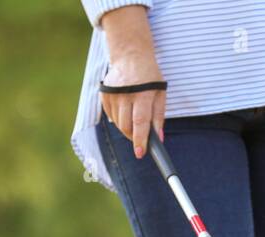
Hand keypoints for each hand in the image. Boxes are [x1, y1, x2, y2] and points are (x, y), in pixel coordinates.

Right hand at [99, 6, 165, 157]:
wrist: (131, 56)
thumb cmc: (149, 77)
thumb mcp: (160, 94)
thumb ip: (159, 116)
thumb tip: (159, 138)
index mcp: (143, 94)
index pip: (140, 122)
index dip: (140, 140)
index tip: (140, 153)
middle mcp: (126, 94)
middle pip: (127, 126)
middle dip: (134, 137)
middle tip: (141, 141)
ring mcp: (113, 94)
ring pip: (118, 123)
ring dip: (127, 130)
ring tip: (135, 123)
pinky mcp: (104, 94)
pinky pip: (111, 116)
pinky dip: (119, 120)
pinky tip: (126, 112)